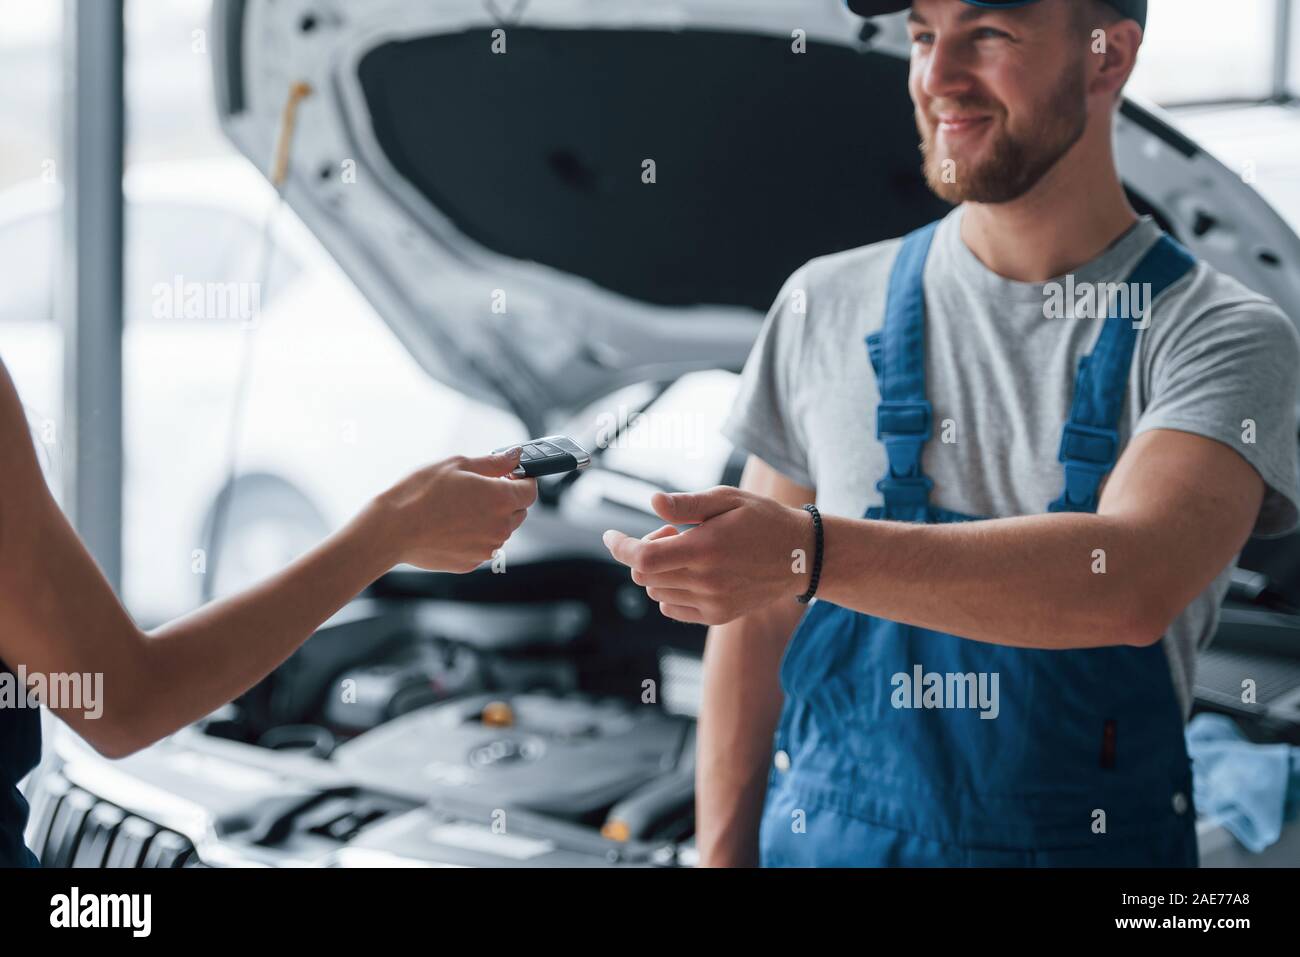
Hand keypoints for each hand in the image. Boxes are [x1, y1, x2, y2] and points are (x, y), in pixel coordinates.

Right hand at [371, 449, 536, 572]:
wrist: (391, 530)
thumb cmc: (419, 494)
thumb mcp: (457, 465)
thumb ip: (493, 463)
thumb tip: (515, 456)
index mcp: (501, 499)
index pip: (530, 490)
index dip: (523, 479)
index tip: (511, 475)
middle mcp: (500, 527)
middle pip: (518, 511)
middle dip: (506, 498)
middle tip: (478, 489)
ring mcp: (487, 549)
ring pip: (500, 530)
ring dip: (489, 518)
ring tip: (458, 508)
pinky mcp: (472, 563)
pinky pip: (482, 545)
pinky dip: (474, 535)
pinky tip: (450, 525)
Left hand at [602, 487, 813, 624]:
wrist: (801, 556)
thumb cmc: (762, 520)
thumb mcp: (726, 500)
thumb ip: (686, 505)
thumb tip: (653, 502)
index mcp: (704, 549)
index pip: (642, 557)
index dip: (620, 547)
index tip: (610, 536)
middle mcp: (705, 581)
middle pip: (644, 574)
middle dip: (646, 550)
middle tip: (675, 532)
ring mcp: (712, 602)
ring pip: (656, 591)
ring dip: (660, 570)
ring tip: (691, 550)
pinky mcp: (717, 615)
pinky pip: (672, 607)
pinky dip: (671, 590)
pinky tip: (694, 572)